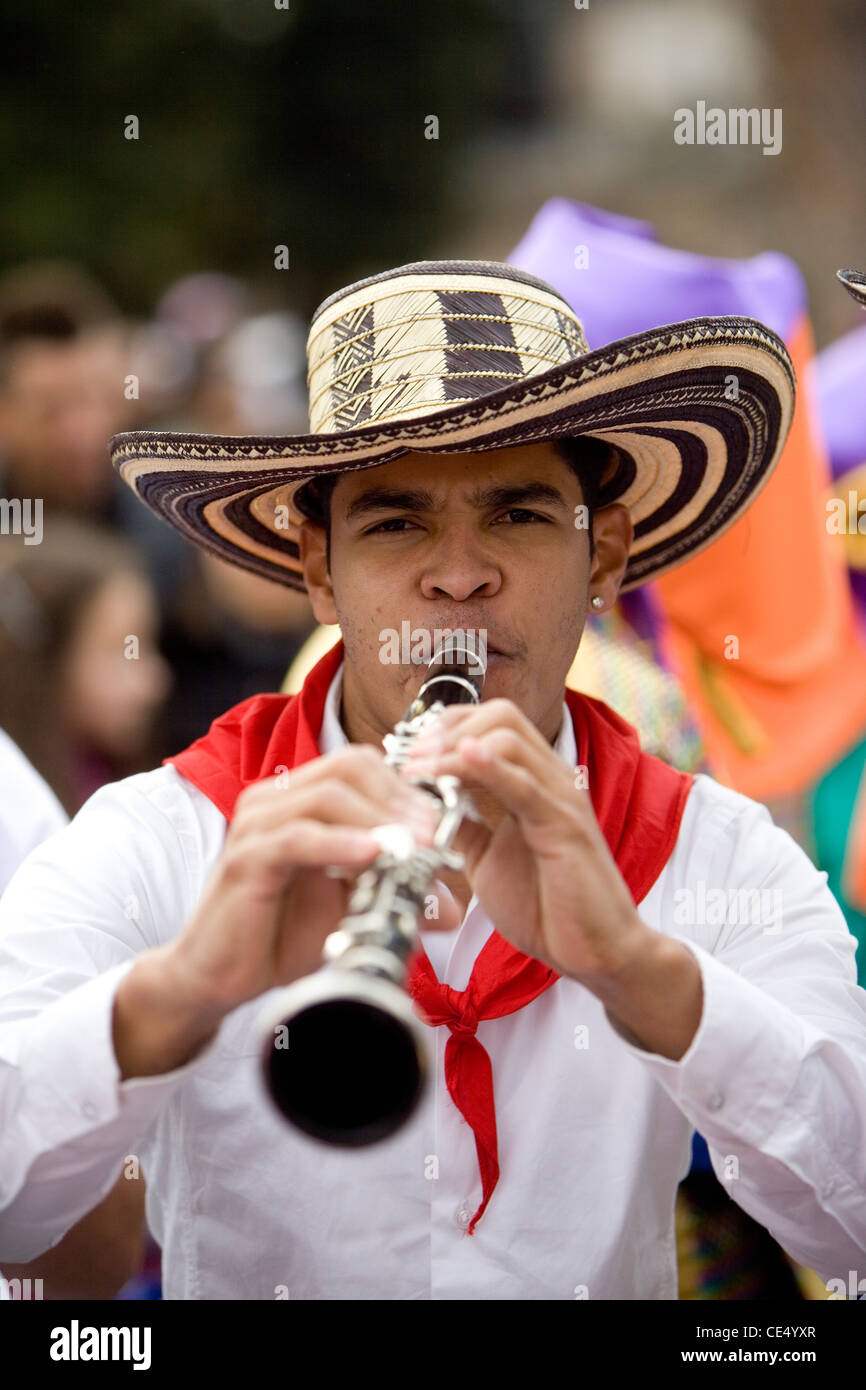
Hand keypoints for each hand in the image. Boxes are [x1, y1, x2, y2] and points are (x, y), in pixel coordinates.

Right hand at [114, 745, 461, 1078]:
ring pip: (327, 795)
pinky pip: (298, 837)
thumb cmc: (281, 936)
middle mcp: (276, 799)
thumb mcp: (351, 913)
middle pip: (349, 767)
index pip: (361, 764)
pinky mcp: (247, 858)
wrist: (219, 978)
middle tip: (435, 834)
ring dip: (378, 819)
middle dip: (399, 798)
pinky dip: (340, 843)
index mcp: (300, 799)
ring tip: (414, 847)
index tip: (444, 821)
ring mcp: (257, 824)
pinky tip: (374, 856)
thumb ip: (396, 899)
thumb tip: (453, 911)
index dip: (406, 787)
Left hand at [403, 698, 646, 982]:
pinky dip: (491, 766)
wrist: (594, 951)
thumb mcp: (486, 859)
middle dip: (446, 728)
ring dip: (452, 748)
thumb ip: (461, 827)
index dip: (444, 726)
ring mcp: (560, 797)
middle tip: (407, 758)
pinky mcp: (565, 825)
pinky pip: (525, 784)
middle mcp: (550, 778)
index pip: (490, 722)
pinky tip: (461, 760)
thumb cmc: (547, 906)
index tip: (406, 751)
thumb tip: (423, 805)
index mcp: (533, 781)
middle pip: (499, 715)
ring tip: (417, 770)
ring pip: (508, 737)